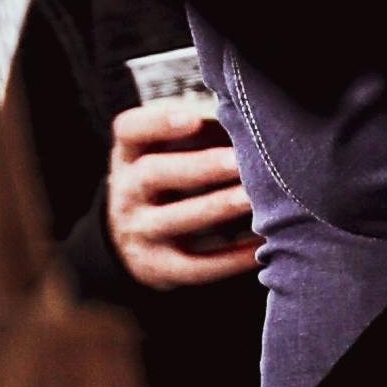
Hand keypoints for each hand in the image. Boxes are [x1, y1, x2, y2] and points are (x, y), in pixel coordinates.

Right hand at [108, 94, 257, 290]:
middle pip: (153, 173)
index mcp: (129, 156)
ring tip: (252, 198)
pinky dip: (229, 259)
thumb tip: (245, 122)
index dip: (157, 123)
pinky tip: (259, 248)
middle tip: (238, 161)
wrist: (130, 244)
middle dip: (200, 166)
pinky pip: (195, 266)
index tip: (193, 118)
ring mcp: (139, 233)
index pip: (129, 131)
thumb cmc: (164, 184)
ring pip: (175, 220)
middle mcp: (127, 193)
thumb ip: (195, 135)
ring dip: (217, 207)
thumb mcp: (160, 155)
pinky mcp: (158, 267)